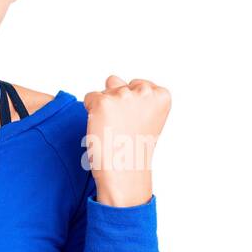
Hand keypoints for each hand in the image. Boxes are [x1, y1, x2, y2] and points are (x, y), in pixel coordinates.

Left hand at [82, 75, 171, 206]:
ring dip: (104, 105)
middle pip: (118, 83)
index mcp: (161, 95)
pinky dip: (91, 112)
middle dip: (116, 99)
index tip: (135, 123)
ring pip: (104, 90)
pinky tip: (101, 127)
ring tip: (112, 127)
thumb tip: (113, 80)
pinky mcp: (102, 102)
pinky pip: (90, 98)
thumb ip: (140, 96)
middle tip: (121, 126)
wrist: (124, 171)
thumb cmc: (135, 148)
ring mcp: (123, 95)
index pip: (138, 83)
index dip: (132, 104)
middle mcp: (145, 91)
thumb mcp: (149, 118)